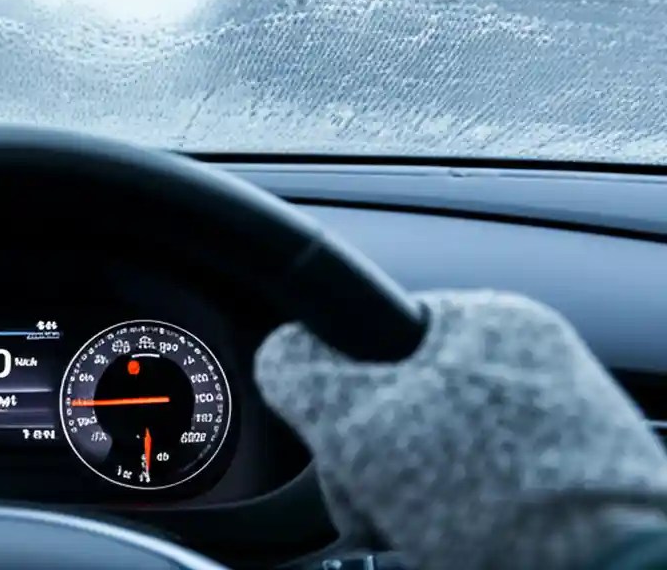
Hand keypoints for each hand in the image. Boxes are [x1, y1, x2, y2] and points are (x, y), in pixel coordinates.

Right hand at [255, 290, 666, 569]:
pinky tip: (467, 541)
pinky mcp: (581, 477)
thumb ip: (301, 371)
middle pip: (406, 401)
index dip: (338, 397)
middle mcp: (535, 359)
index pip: (370, 336)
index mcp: (487, 319)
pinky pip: (491, 484)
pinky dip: (466, 514)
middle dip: (380, 461)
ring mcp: (564, 420)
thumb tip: (278, 352)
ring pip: (443, 450)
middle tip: (387, 501)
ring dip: (416, 493)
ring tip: (433, 530)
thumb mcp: (361, 427)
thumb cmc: (500, 503)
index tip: (344, 446)